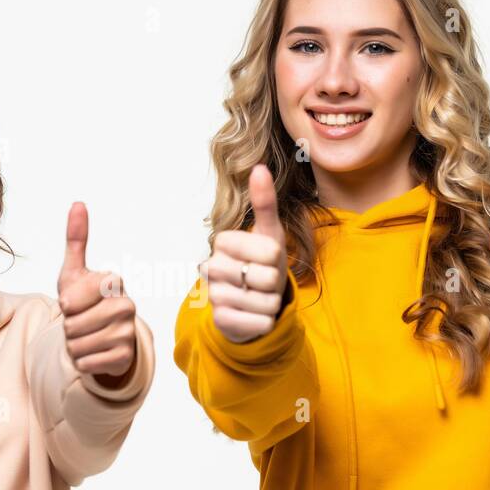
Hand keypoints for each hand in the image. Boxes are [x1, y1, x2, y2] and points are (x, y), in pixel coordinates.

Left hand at [57, 201, 137, 386]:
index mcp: (113, 281)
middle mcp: (127, 305)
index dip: (65, 305)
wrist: (103, 336)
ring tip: (86, 336)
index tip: (73, 302)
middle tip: (81, 322)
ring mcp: (129, 332)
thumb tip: (78, 203)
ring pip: (78, 345)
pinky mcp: (125, 357)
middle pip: (73, 324)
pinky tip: (94, 352)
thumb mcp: (74, 272)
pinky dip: (83, 362)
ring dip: (74, 345)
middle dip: (68, 327)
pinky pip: (87, 363)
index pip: (70, 300)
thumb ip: (75, 240)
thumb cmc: (85, 301)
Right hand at [202, 164, 289, 342]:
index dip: (277, 259)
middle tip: (263, 281)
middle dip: (274, 282)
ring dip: (272, 302)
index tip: (266, 259)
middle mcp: (212, 267)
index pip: (270, 252)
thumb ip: (265, 202)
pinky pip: (261, 322)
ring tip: (259, 297)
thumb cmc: (262, 264)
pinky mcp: (220, 320)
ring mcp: (214, 295)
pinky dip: (266, 321)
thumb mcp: (270, 233)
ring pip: (265, 302)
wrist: (250, 302)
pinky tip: (255, 314)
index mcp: (224, 242)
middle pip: (267, 278)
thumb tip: (260, 167)